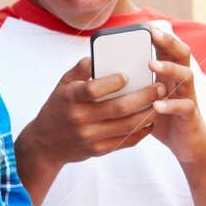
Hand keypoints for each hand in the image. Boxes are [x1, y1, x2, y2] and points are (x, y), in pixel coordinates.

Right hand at [17, 54, 163, 169]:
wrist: (45, 145)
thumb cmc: (58, 108)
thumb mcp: (62, 85)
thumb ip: (80, 69)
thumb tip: (100, 55)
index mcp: (70, 99)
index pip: (94, 90)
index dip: (113, 82)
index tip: (128, 75)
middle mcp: (80, 119)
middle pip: (119, 108)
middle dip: (144, 96)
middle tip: (159, 87)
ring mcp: (90, 137)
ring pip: (127, 126)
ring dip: (148, 114)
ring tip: (160, 102)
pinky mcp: (98, 150)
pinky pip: (125, 141)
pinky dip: (141, 131)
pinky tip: (150, 121)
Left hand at [146, 27, 205, 167]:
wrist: (187, 146)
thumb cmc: (163, 121)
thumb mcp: (146, 100)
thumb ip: (132, 87)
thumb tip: (102, 78)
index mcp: (171, 76)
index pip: (169, 49)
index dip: (160, 36)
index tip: (145, 25)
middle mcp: (182, 83)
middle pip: (182, 54)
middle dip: (168, 42)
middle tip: (152, 34)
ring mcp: (189, 98)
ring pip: (187, 76)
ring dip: (169, 68)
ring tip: (151, 65)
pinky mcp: (191, 117)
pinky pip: (185, 107)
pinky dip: (171, 104)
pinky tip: (157, 105)